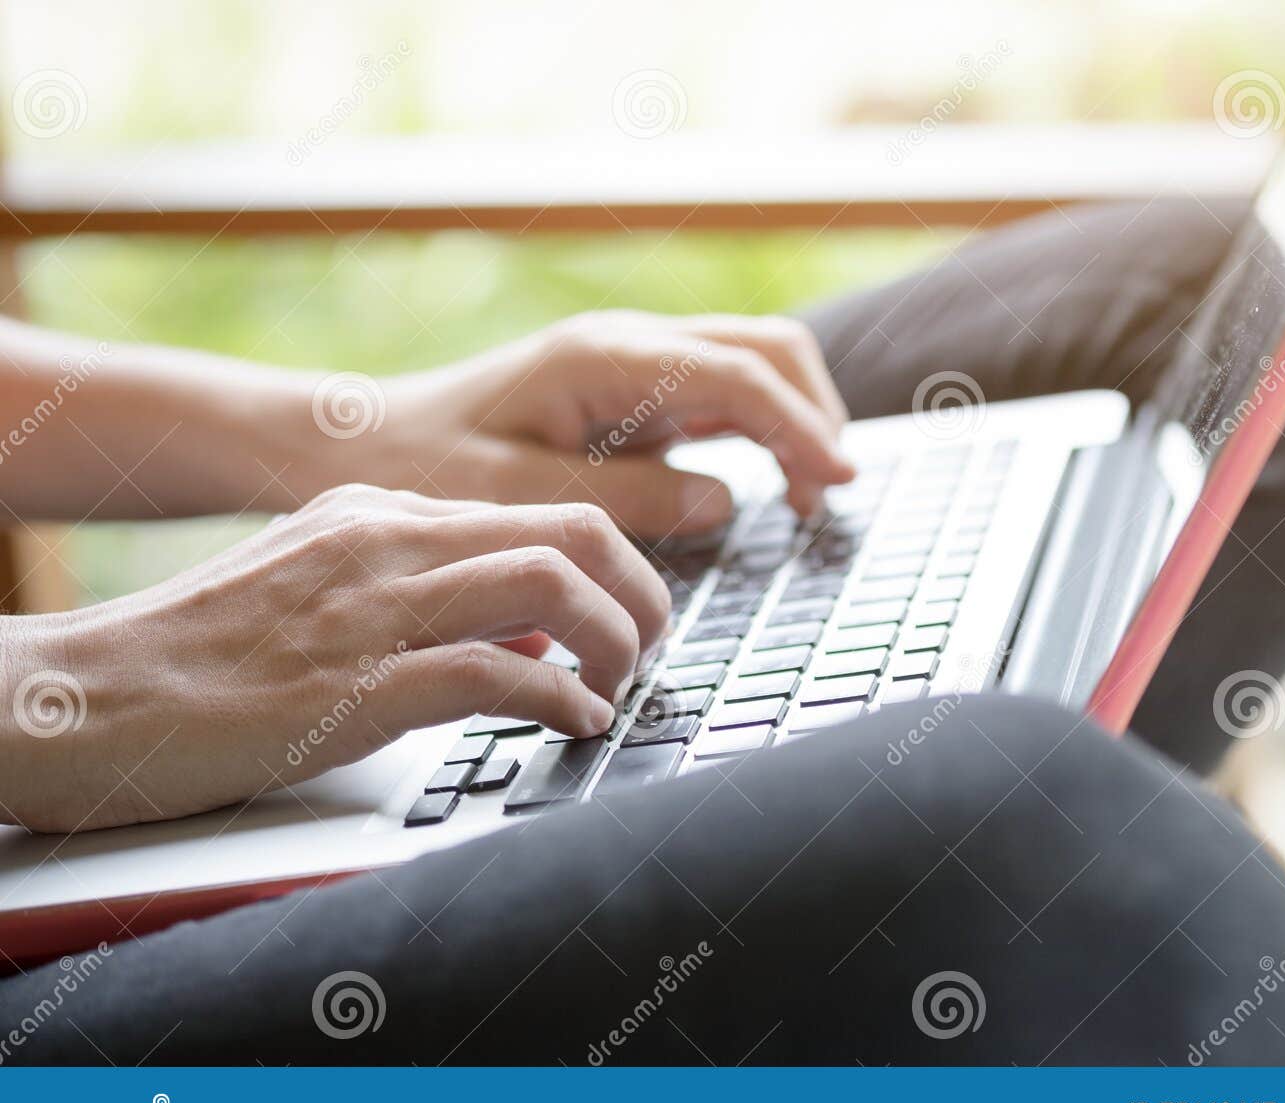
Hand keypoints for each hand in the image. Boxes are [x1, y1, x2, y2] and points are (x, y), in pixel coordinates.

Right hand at [0, 486, 668, 832]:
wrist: (79, 698)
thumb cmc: (201, 659)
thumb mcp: (321, 590)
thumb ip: (424, 596)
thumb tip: (531, 635)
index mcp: (379, 511)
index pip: (542, 509)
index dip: (615, 564)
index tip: (631, 614)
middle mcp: (385, 540)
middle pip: (572, 530)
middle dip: (639, 591)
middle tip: (648, 647)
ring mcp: (369, 608)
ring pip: (550, 588)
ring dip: (615, 644)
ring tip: (618, 688)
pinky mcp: (350, 687)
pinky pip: (499, 677)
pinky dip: (561, 703)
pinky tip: (574, 726)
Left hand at [367, 311, 854, 537]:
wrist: (373, 441)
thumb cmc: (430, 468)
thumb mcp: (519, 497)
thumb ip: (627, 497)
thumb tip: (723, 498)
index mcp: (602, 359)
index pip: (732, 373)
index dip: (797, 424)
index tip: (836, 476)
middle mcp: (630, 347)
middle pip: (763, 348)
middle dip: (814, 411)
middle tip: (833, 490)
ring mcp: (637, 364)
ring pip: (754, 365)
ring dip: (796, 419)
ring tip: (810, 496)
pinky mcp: (637, 391)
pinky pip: (724, 396)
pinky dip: (766, 431)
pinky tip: (773, 482)